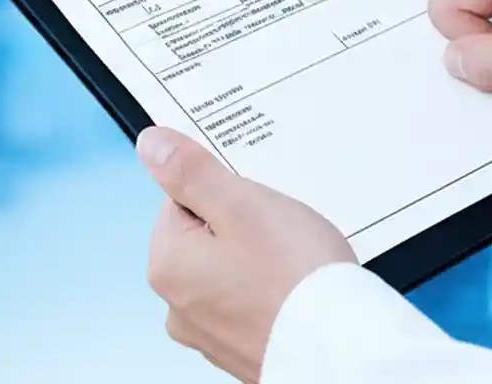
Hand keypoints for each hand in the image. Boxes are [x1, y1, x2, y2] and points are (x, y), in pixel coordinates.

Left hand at [138, 126, 356, 381]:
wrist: (340, 347)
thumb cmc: (295, 277)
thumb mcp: (240, 204)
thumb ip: (190, 171)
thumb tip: (150, 144)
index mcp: (167, 264)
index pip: (185, 199)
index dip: (229, 194)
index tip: (259, 209)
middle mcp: (178, 305)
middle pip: (208, 236)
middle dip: (247, 228)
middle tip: (283, 237)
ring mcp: (210, 332)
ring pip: (233, 269)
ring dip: (263, 262)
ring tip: (295, 266)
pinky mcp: (241, 346)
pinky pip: (252, 302)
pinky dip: (274, 293)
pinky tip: (297, 292)